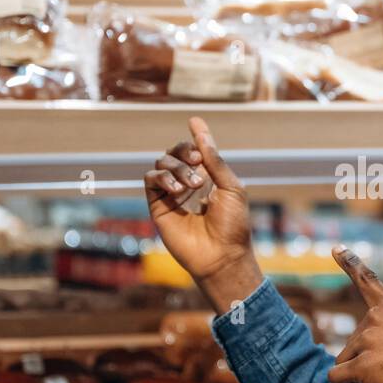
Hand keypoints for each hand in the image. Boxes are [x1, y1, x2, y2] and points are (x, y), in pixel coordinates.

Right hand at [144, 117, 261, 314]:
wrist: (222, 255)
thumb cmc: (232, 224)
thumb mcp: (230, 186)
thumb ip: (214, 158)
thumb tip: (198, 127)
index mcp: (208, 179)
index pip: (195, 150)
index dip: (195, 139)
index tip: (196, 128)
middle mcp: (188, 185)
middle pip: (175, 152)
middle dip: (185, 150)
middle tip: (198, 161)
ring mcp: (172, 195)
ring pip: (161, 163)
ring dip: (177, 168)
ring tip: (194, 186)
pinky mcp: (158, 206)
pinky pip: (150, 179)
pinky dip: (163, 178)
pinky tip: (179, 191)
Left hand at [327, 246, 382, 382]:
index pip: (367, 279)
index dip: (350, 263)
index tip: (336, 248)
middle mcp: (374, 318)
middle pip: (353, 344)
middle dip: (367, 361)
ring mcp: (366, 339)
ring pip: (344, 362)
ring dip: (357, 377)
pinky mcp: (362, 363)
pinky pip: (337, 378)